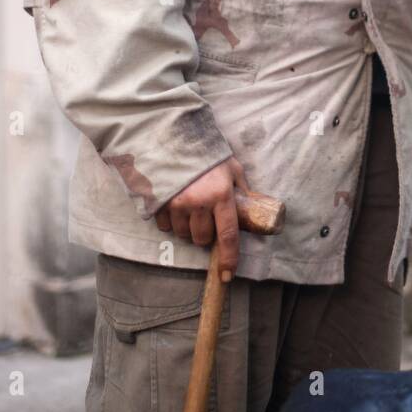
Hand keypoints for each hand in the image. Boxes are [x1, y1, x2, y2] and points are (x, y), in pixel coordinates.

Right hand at [155, 156, 249, 281]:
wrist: (173, 135)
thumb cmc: (207, 152)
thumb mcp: (231, 167)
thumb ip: (241, 188)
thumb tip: (253, 207)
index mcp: (221, 195)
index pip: (228, 236)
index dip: (228, 259)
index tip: (227, 275)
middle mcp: (198, 202)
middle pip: (202, 239)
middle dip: (205, 234)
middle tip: (206, 217)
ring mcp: (176, 203)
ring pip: (182, 234)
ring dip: (187, 228)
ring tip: (190, 208)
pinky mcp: (158, 202)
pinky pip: (164, 225)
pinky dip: (170, 221)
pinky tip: (174, 204)